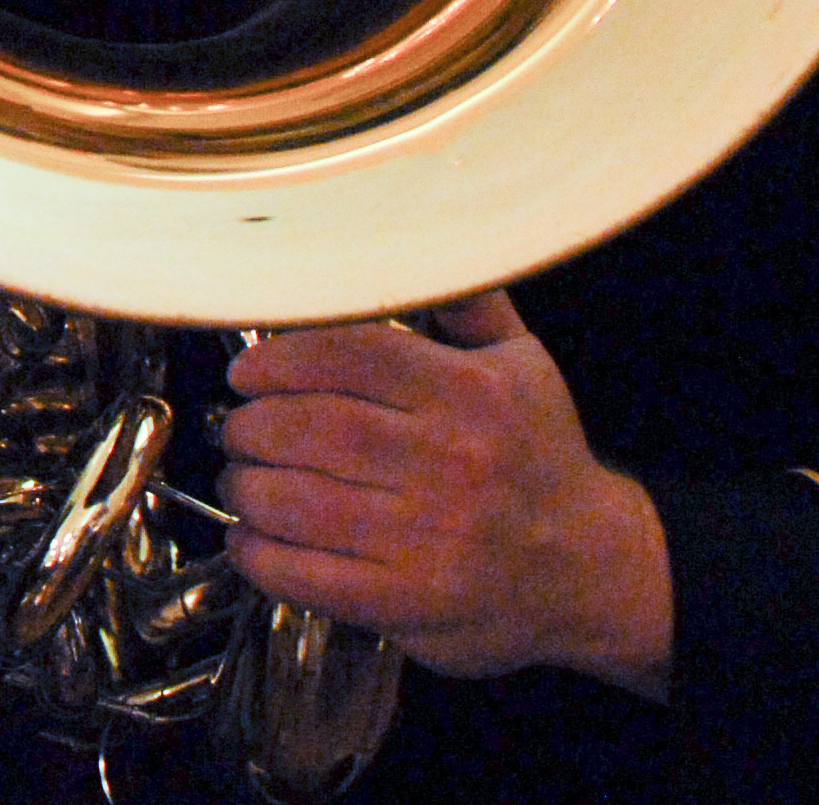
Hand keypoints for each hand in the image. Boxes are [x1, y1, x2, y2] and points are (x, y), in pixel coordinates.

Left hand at [223, 293, 671, 698]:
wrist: (594, 567)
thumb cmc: (539, 458)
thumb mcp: (520, 363)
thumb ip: (461, 299)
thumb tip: (414, 231)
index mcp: (470, 395)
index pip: (346, 356)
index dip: (276, 359)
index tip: (247, 371)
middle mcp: (452, 463)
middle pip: (310, 429)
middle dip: (252, 425)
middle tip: (240, 427)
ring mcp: (432, 539)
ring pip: (297, 501)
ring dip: (246, 487)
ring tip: (243, 478)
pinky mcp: (413, 602)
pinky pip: (308, 576)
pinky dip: (261, 554)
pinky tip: (252, 537)